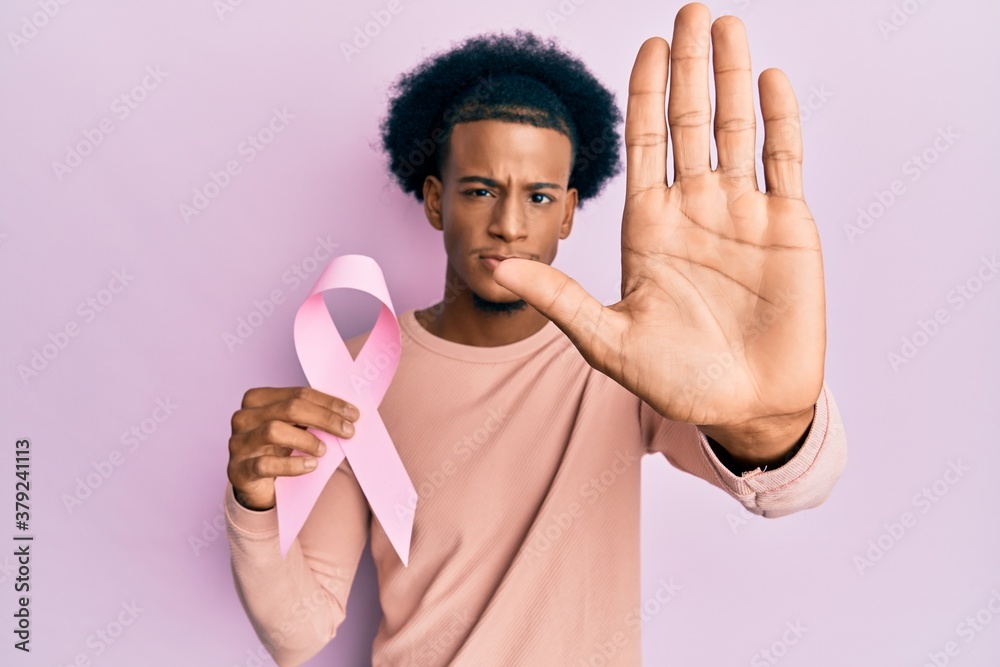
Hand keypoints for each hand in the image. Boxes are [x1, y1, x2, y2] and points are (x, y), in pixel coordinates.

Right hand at [227, 387, 359, 510]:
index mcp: (258, 399)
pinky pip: (266, 464)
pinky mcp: (238, 469)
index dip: (329, 403)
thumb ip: (311, 417)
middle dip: (324, 418)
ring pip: (274, 431)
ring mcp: (238, 443)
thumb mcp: (293, 428)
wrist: (254, 484)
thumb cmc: (277, 449)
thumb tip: (347, 413)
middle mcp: (244, 417)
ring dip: (306, 439)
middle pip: (290, 408)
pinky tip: (311, 465)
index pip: (299, 393)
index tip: (353, 414)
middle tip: (348, 431)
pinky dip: (292, 464)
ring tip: (324, 450)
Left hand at [492, 3, 824, 435]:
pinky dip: (778, 119)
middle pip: (689, 122)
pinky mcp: (787, 227)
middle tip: (690, 10)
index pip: (644, 145)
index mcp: (649, 227)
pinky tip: (768, 78)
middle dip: (687, 67)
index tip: (646, 44)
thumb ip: (559, 297)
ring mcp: (741, 214)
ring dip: (729, 77)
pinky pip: (782, 160)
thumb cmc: (677, 382)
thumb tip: (495, 264)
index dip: (646, 94)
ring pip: (734, 129)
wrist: (746, 409)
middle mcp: (693, 210)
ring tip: (725, 25)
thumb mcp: (608, 340)